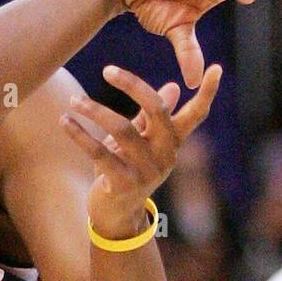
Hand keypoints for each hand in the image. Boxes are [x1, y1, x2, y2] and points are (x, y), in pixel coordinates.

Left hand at [59, 63, 221, 238]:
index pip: (196, 114)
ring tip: (74, 100)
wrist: (116, 213)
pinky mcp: (123, 183)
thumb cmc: (128, 168)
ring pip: (122, 129)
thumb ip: (153, 116)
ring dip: (94, 110)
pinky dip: (79, 134)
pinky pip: (99, 152)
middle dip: (132, 86)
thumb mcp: (143, 142)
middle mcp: (166, 154)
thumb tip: (174, 86)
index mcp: (173, 141)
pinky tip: (64, 121)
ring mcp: (146, 170)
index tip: (217, 67)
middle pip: (156, 111)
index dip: (208, 93)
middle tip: (107, 70)